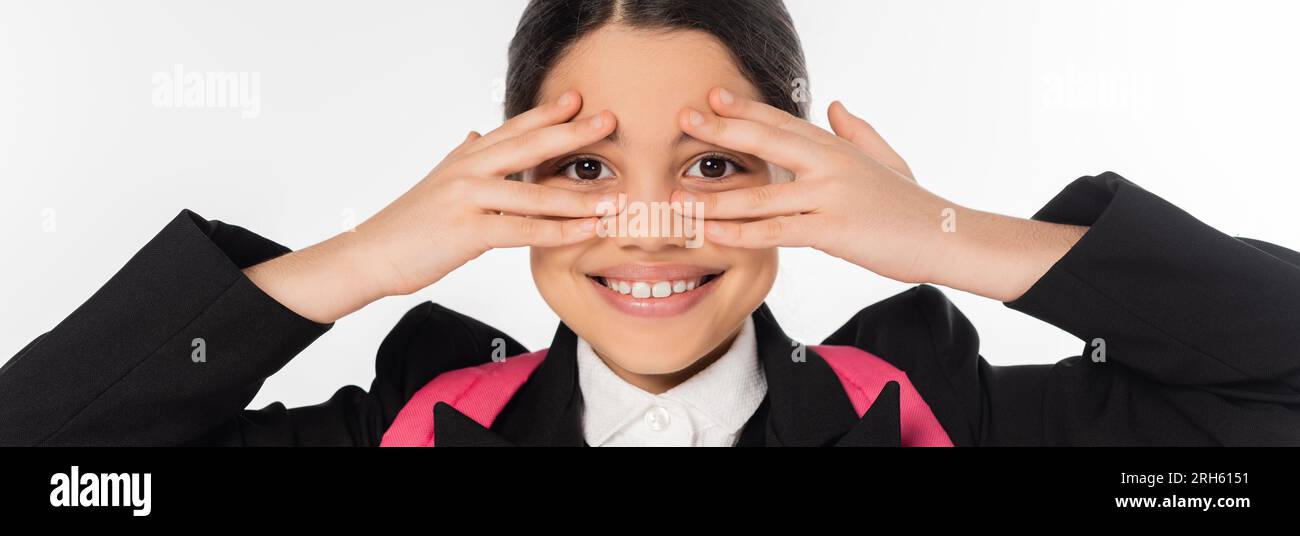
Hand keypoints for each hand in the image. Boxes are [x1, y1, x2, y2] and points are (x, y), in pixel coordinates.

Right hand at [245, 90, 618, 322]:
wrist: (370, 253)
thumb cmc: (408, 225)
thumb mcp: (438, 182)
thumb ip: (464, 157)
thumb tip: (478, 134)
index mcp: (465, 158)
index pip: (513, 129)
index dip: (546, 113)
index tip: (577, 100)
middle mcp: (468, 169)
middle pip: (528, 146)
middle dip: (572, 134)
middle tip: (608, 121)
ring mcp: (467, 198)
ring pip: (533, 193)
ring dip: (578, 196)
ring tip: (615, 196)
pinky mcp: (468, 230)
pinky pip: (524, 230)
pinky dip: (559, 231)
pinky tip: (586, 231)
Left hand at [674, 87, 1085, 301]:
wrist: (947, 236)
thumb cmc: (912, 204)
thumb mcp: (885, 159)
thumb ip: (856, 131)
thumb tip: (833, 106)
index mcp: (837, 146)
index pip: (783, 122)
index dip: (745, 109)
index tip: (712, 98)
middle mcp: (831, 163)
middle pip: (767, 141)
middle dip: (721, 130)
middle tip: (683, 120)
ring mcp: (831, 194)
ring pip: (763, 195)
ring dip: (717, 198)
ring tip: (678, 198)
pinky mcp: (834, 229)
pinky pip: (779, 231)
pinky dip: (743, 233)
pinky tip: (714, 234)